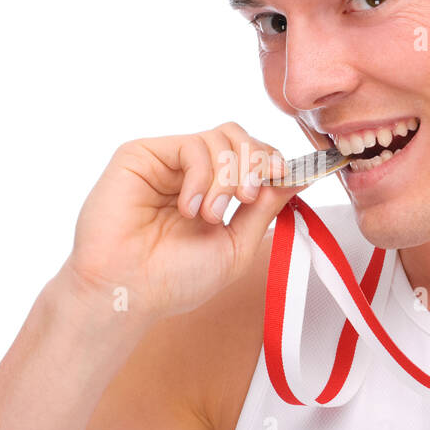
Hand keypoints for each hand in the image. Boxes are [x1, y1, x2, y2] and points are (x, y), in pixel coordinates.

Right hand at [62, 122, 299, 323]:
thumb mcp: (235, 245)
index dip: (273, 162)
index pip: (253, 157)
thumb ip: (265, 208)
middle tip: (246, 200)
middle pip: (240, 138)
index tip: (284, 179)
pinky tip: (188, 208)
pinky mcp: (141, 154)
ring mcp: (167, 161)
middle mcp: (191, 172)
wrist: (127, 292)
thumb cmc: (174, 279)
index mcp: (215, 192)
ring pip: (221, 137)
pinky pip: (191, 145)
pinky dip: (200, 176)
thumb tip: (302, 176)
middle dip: (255, 164)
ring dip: (227, 177)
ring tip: (209, 216)